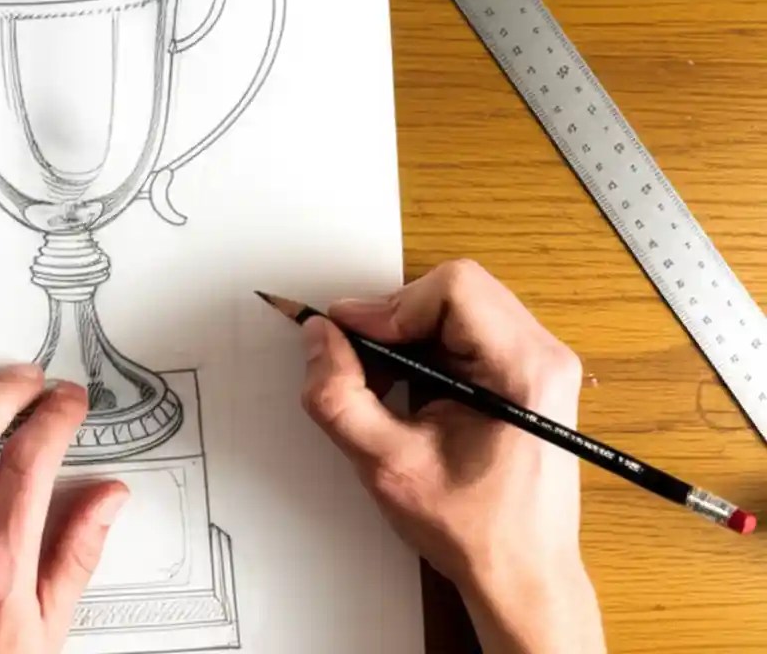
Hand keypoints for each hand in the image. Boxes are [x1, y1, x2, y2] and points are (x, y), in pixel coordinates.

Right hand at [300, 260, 604, 653]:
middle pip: (455, 289)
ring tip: (379, 382)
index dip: (391, 307)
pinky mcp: (524, 374)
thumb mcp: (387, 466)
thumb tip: (318, 338)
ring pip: (457, 305)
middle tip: (355, 358)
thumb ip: (341, 397)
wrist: (523, 574)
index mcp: (526, 370)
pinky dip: (423, 348)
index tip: (350, 339)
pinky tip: (404, 390)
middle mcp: (544, 354)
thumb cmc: (475, 530)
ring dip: (406, 333)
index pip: (453, 289)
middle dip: (394, 317)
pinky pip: (465, 331)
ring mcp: (538, 362)